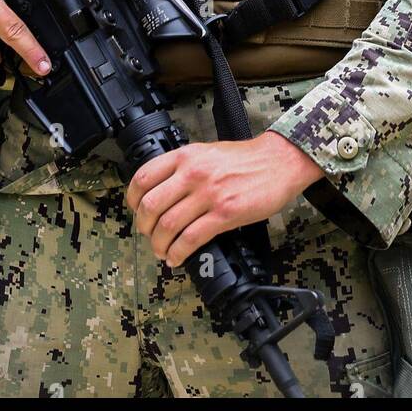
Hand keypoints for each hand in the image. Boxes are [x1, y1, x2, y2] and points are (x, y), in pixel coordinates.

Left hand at [126, 131, 323, 266]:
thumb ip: (183, 167)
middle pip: (151, 205)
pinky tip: (177, 258)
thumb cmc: (245, 159)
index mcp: (186, 156)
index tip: (135, 211)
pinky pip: (191, 239)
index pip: (143, 177)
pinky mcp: (225, 214)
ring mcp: (209, 194)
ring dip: (159, 245)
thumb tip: (161, 192)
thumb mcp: (207, 152)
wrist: (278, 161)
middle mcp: (193, 173)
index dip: (132, 200)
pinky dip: (178, 253)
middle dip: (144, 227)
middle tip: (149, 235)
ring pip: (168, 225)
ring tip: (162, 251)